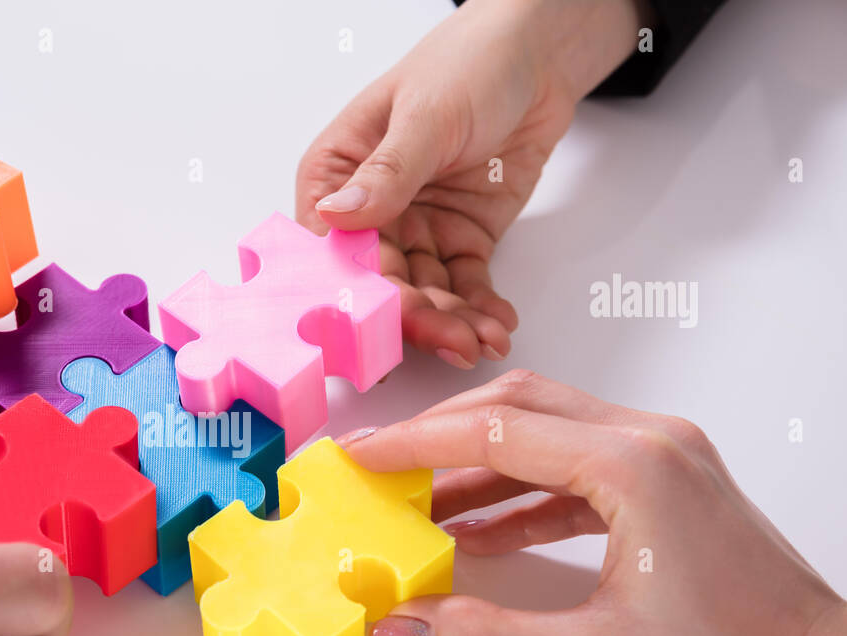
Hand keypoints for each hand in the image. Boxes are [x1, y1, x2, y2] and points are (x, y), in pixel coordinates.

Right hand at [296, 0, 644, 368]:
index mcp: (335, 176)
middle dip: (415, 317)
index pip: (332, 248)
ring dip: (452, 322)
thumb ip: (387, 171)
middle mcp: (369, 213)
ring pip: (424, 293)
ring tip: (483, 341)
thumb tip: (336, 214)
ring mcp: (415, 230)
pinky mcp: (459, 241)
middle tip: (450, 343)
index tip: (374, 330)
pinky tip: (496, 327)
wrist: (538, 56)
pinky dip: (479, 310)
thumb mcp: (425, 113)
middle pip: (380, 282)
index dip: (349, 293)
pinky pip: (464, 286)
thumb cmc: (468, 63)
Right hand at [339, 370, 846, 635]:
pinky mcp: (663, 479)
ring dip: (474, 461)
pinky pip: (571, 466)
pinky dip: (518, 489)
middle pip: (516, 405)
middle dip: (437, 433)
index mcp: (632, 466)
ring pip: (543, 429)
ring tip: (415, 503)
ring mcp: (660, 454)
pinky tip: (479, 528)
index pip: (496, 429)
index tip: (360, 455)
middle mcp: (648, 439)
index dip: (415, 442)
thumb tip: (406, 619)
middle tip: (377, 464)